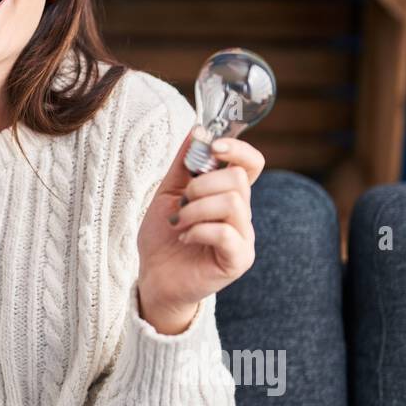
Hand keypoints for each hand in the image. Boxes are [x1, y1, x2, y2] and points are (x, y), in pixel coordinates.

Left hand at [135, 133, 263, 332]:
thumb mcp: (168, 192)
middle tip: (181, 203)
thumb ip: (184, 164)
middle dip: (201, 185)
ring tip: (178, 222)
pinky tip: (185, 237)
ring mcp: (243, 238)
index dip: (238, 149)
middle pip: (238, 179)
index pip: (252, 163)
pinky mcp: (238, 260)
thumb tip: (198, 129)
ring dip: (196, 209)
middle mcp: (242, 214)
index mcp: (228, 194)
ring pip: (232, 203)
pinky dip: (199, 229)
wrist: (154, 276)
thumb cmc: (163, 236)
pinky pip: (226, 233)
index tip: (213, 147)